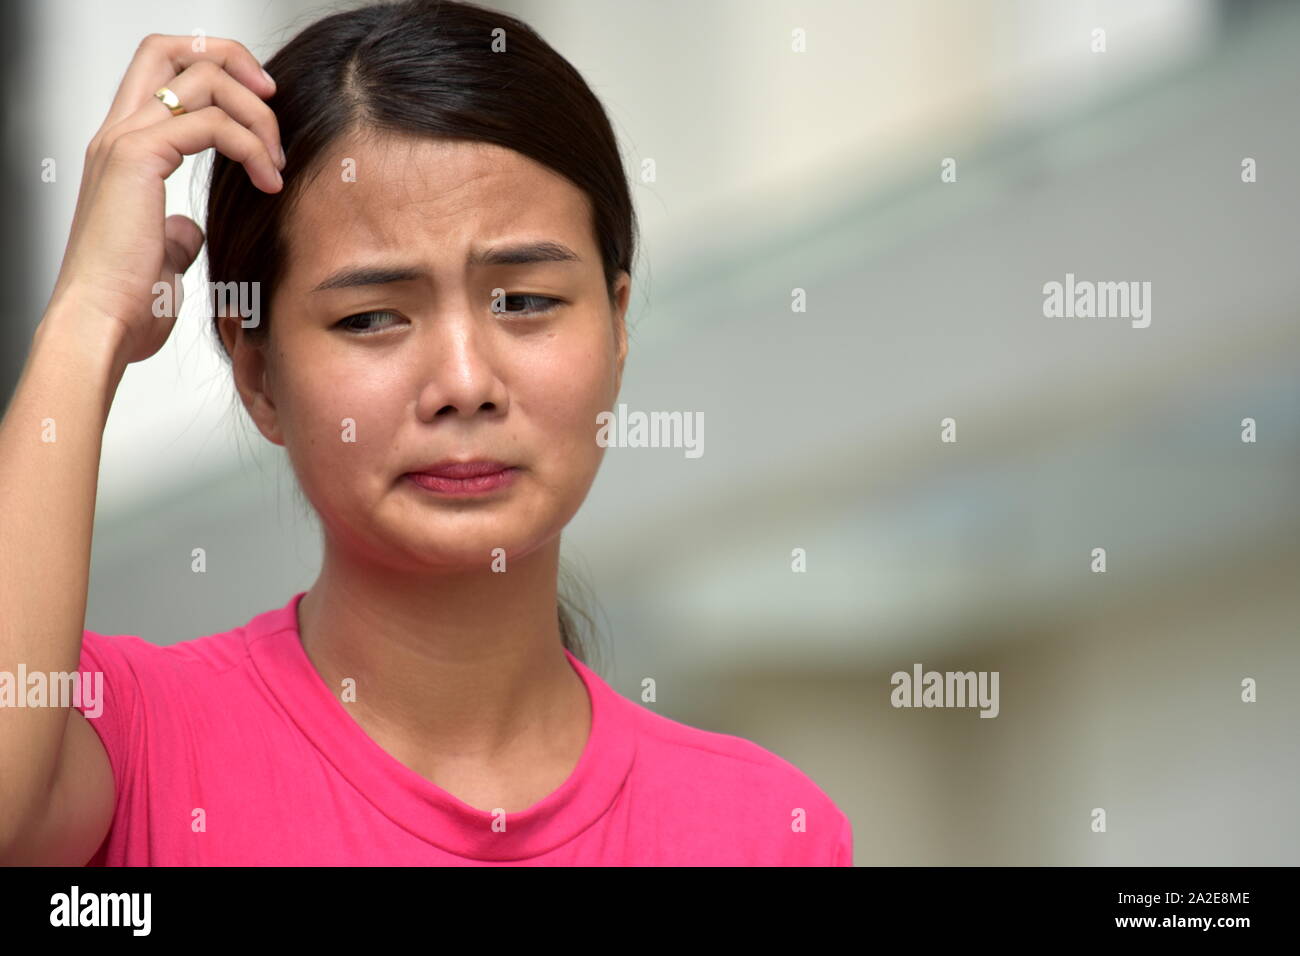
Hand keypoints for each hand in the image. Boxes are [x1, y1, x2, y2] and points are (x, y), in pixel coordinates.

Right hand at [45, 33, 284, 367]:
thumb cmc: (128, 303)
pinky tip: (267, 182)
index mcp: (121, 150)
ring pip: (202, 80)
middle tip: (274, 104)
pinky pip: (212, 124)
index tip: (261, 107)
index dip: (215, 71)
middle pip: (173, 50)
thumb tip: (190, 229)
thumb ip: (175, 233)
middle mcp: (117, 133)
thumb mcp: (161, 259)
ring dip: (255, 116)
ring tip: (276, 166)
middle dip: (234, 61)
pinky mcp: (137, 159)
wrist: (102, 325)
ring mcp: (124, 141)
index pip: (161, 71)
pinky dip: (251, 146)